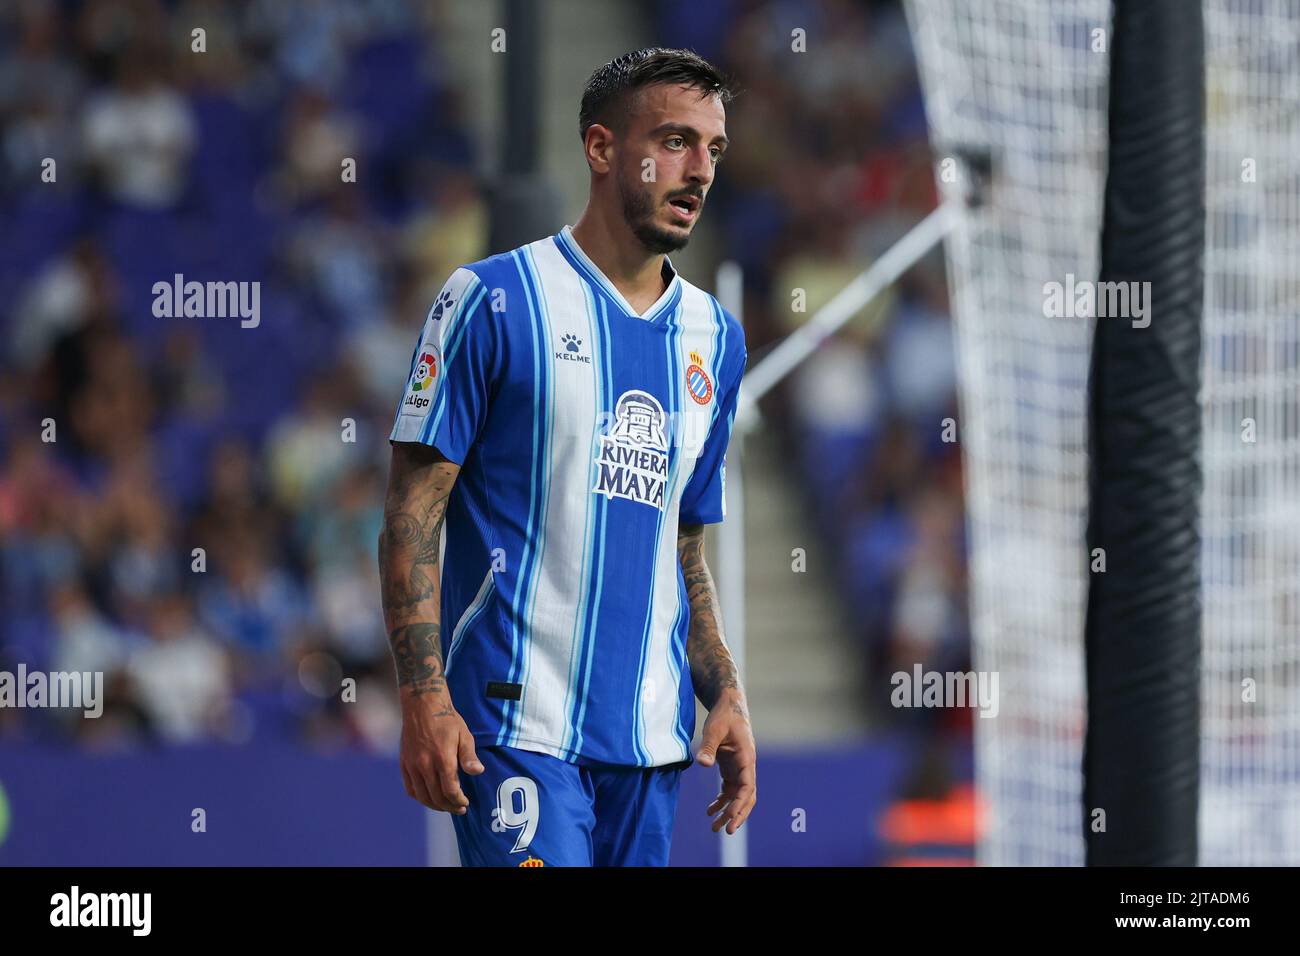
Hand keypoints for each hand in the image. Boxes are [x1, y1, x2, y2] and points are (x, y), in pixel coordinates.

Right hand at [398, 692, 483, 813]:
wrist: (422, 706)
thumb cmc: (447, 720)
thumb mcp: (464, 735)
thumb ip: (469, 756)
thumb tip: (478, 772)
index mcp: (442, 758)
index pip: (450, 791)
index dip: (458, 801)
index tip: (465, 803)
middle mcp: (425, 764)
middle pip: (436, 797)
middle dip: (449, 806)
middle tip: (459, 808)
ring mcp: (412, 765)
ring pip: (422, 796)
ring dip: (435, 805)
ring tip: (446, 806)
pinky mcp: (404, 764)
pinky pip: (410, 788)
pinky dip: (420, 797)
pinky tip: (429, 798)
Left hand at [695, 689, 756, 833]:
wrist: (728, 704)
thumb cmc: (724, 715)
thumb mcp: (714, 729)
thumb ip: (708, 746)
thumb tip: (702, 764)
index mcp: (747, 758)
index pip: (747, 786)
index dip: (739, 803)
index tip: (729, 817)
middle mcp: (746, 766)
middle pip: (746, 796)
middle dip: (738, 814)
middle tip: (726, 831)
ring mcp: (739, 768)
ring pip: (737, 796)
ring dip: (728, 812)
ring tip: (714, 827)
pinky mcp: (730, 767)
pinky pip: (729, 790)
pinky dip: (721, 801)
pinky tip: (710, 810)